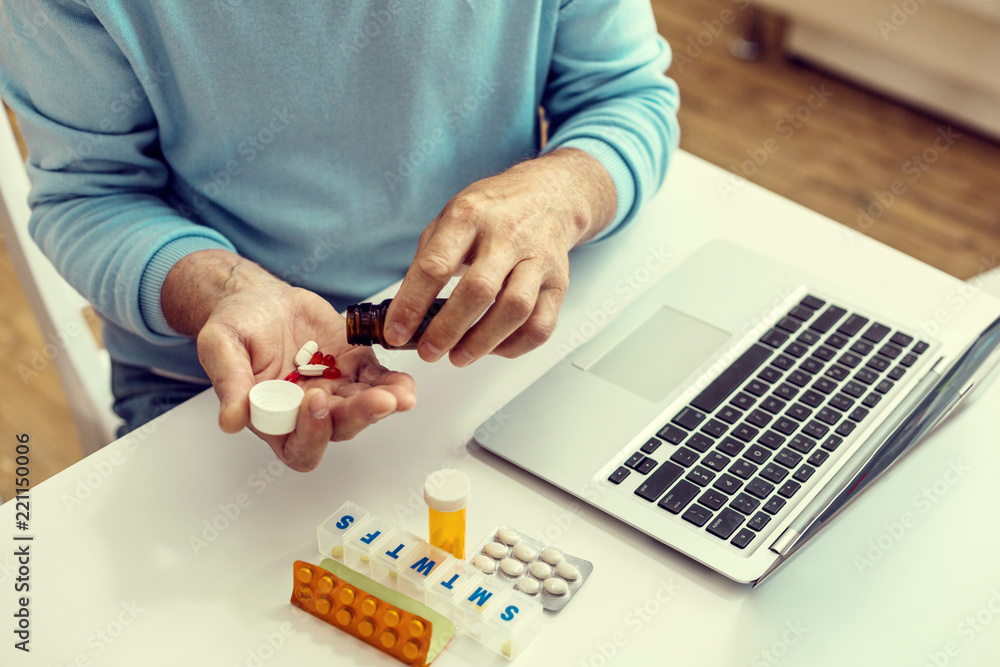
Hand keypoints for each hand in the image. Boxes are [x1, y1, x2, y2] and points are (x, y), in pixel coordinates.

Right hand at [163, 251, 415, 470]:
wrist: (259, 298)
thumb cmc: (236, 324)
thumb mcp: (220, 345)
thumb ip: (229, 381)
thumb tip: (230, 421)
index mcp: (272, 418)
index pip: (297, 446)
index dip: (311, 432)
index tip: (315, 399)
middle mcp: (307, 411)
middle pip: (338, 428)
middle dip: (360, 415)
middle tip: (379, 400)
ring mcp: (334, 389)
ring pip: (363, 406)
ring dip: (385, 402)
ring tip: (401, 393)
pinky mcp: (353, 365)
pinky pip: (377, 379)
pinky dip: (392, 381)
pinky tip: (404, 381)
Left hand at [383, 148, 616, 364]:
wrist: (548, 195)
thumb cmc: (494, 211)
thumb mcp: (451, 217)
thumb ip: (428, 258)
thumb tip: (404, 311)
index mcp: (469, 216)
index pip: (435, 265)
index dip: (411, 305)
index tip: (396, 332)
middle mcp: (507, 235)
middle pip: (478, 291)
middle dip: (448, 330)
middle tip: (429, 351)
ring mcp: (538, 259)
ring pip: (515, 310)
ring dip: (483, 342)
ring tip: (459, 356)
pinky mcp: (558, 282)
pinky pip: (541, 324)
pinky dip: (515, 345)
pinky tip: (494, 347)